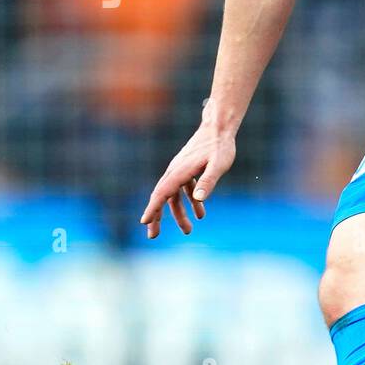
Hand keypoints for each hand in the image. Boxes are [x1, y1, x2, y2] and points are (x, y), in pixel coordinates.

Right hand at [140, 123, 235, 238]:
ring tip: (188, 230)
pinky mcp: (188, 169)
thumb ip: (208, 181)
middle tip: (153, 236)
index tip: (144, 222)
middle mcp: (175, 171)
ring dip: (178, 213)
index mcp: (179, 171)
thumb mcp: (218, 164)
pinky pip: (184, 189)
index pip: (162, 193)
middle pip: (161, 196)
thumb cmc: (220, 146)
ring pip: (173, 195)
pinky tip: (200, 213)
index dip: (152, 208)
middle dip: (156, 216)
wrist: (219, 128)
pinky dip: (189, 201)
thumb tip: (199, 199)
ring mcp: (180, 170)